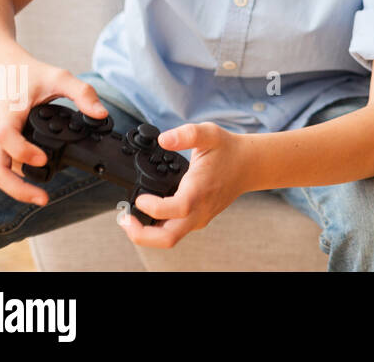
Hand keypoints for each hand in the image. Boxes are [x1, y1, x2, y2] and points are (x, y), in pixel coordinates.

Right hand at [0, 61, 108, 205]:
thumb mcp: (60, 77)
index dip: (23, 151)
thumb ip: (82, 93)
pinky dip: (15, 180)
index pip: (6, 137)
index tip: (45, 159)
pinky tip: (36, 182)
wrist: (3, 70)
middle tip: (42, 198)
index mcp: (9, 113)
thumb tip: (101, 114)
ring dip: (16, 188)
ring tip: (41, 197)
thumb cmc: (30, 74)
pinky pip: (2, 168)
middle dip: (16, 188)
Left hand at [118, 122, 248, 248]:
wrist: (248, 165)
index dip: (153, 207)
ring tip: (129, 218)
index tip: (139, 198)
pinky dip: (156, 229)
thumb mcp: (209, 133)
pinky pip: (174, 232)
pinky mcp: (198, 220)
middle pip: (168, 238)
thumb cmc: (228, 150)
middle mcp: (200, 209)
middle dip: (141, 234)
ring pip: (169, 239)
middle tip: (124, 219)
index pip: (175, 209)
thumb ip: (186, 134)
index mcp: (200, 190)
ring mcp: (199, 218)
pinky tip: (146, 214)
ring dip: (146, 235)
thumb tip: (164, 139)